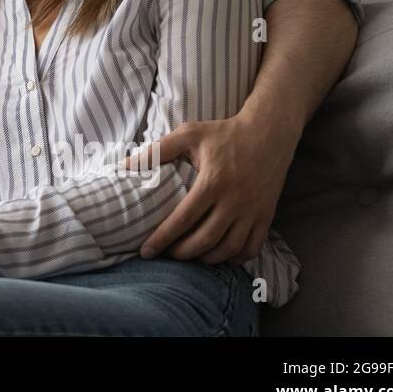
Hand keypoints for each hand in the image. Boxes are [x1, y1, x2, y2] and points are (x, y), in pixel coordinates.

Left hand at [124, 111, 295, 264]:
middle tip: (167, 255)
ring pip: (229, 249)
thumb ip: (156, 151)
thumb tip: (124, 164)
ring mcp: (252, 211)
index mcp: (212, 182)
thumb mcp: (188, 134)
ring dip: (207, 259)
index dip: (162, 238)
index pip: (183, 219)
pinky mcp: (266, 216)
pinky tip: (219, 255)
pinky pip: (251, 248)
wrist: (268, 132)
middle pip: (205, 240)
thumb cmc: (223, 132)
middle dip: (182, 253)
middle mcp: (234, 201)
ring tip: (190, 256)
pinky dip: (234, 258)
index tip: (146, 251)